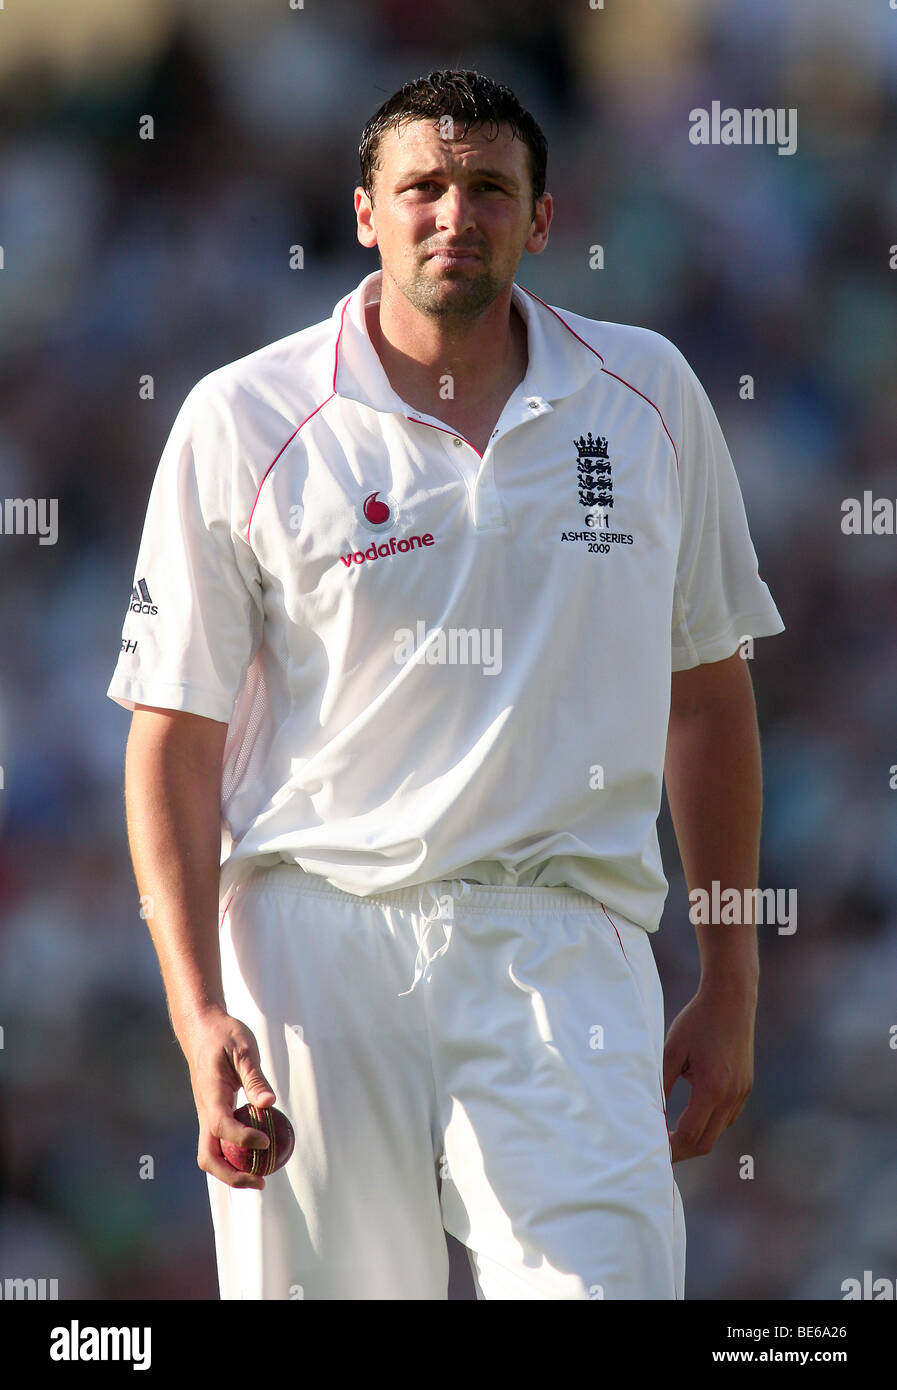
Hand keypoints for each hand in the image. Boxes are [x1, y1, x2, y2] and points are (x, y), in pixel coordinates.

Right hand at [180, 1006, 277, 1188]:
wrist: (202, 1030)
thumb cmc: (225, 1036)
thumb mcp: (244, 1049)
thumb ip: (255, 1078)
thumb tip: (269, 1104)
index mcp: (210, 1094)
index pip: (221, 1126)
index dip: (242, 1139)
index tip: (267, 1142)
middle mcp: (204, 1110)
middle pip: (208, 1156)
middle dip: (232, 1175)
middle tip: (262, 1181)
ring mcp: (206, 1115)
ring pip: (211, 1154)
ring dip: (233, 1171)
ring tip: (262, 1177)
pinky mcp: (212, 1115)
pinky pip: (220, 1143)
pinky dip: (235, 1157)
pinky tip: (260, 1155)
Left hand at [662, 980, 755, 1161]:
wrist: (731, 999)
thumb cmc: (697, 1021)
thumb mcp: (671, 1050)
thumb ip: (661, 1085)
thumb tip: (650, 1114)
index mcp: (711, 1089)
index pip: (689, 1135)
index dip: (669, 1148)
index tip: (652, 1146)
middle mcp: (731, 1096)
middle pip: (706, 1143)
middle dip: (682, 1150)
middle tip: (660, 1146)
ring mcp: (742, 1093)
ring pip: (719, 1131)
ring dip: (696, 1136)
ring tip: (672, 1130)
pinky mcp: (745, 1087)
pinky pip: (727, 1117)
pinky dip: (710, 1121)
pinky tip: (693, 1111)